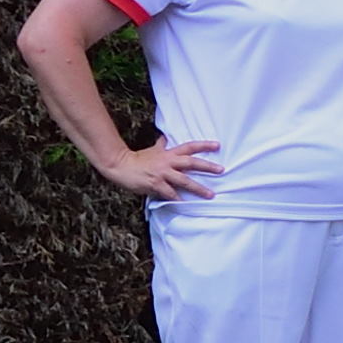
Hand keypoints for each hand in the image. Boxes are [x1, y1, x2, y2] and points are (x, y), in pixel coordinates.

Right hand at [102, 137, 223, 201]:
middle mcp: (168, 162)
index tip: (217, 146)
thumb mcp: (152, 150)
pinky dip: (178, 199)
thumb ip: (161, 145)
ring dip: (198, 188)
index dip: (203, 146)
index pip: (189, 147)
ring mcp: (163, 173)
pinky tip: (185, 204)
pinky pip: (170, 193)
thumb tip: (165, 137)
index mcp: (168, 153)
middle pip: (191, 163)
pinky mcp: (156, 184)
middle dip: (207, 166)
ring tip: (210, 194)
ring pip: (184, 180)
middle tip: (221, 170)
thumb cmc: (137, 159)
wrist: (121, 165)